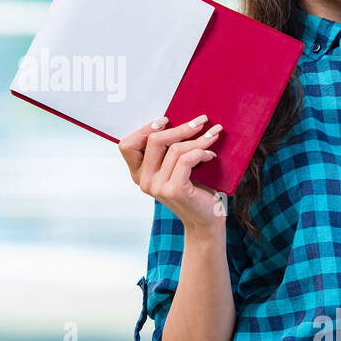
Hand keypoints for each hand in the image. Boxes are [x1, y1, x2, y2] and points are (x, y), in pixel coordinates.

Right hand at [118, 113, 226, 229]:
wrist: (206, 220)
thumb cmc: (194, 190)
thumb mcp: (175, 168)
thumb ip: (167, 151)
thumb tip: (178, 119)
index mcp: (139, 174)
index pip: (127, 146)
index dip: (144, 129)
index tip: (167, 120)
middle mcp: (143, 181)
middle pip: (154, 141)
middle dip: (180, 128)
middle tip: (202, 121)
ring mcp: (157, 187)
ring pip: (174, 149)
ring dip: (198, 139)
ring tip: (213, 136)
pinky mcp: (174, 190)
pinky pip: (186, 159)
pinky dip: (201, 152)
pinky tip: (211, 155)